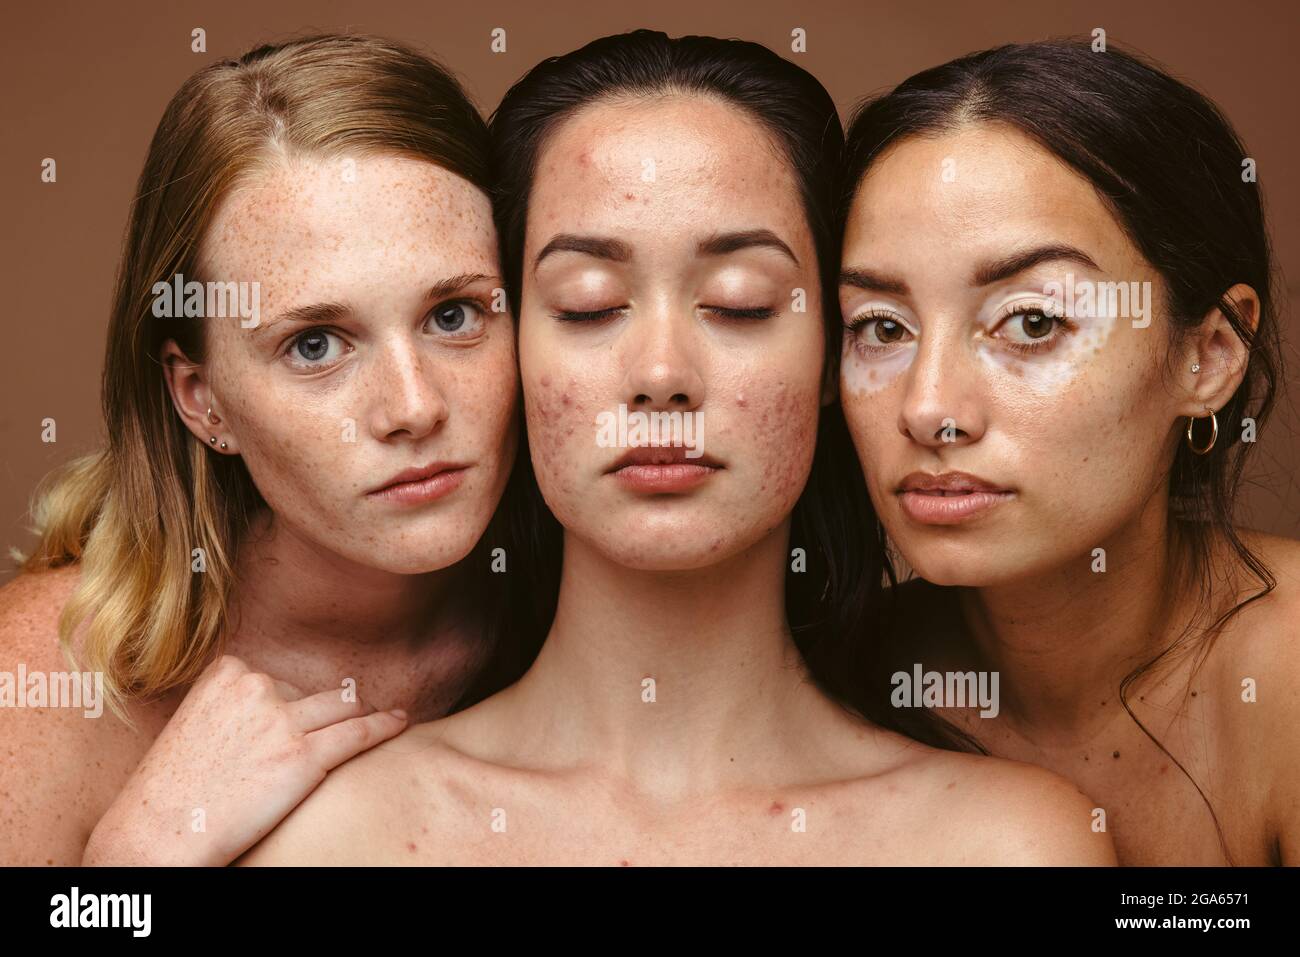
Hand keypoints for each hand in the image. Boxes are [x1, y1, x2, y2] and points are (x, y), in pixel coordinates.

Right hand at [81, 654, 408, 865]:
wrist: (157, 834)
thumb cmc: (173, 789)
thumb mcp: (197, 721)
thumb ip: (238, 704)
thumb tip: (281, 701)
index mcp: (228, 671)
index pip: (283, 680)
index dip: (289, 709)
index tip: (287, 730)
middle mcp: (257, 687)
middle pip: (314, 694)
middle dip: (320, 718)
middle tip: (320, 742)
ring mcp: (283, 721)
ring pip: (342, 708)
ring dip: (357, 718)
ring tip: (379, 720)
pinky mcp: (304, 757)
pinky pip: (359, 733)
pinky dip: (384, 726)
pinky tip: (400, 722)